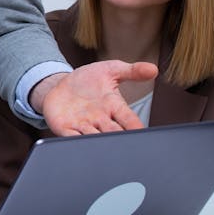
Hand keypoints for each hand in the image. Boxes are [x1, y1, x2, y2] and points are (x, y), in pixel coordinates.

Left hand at [38, 61, 157, 135]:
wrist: (60, 85)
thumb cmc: (89, 80)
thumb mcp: (111, 70)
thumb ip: (131, 71)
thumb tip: (153, 69)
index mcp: (114, 106)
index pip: (129, 118)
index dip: (134, 125)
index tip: (140, 130)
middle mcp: (100, 119)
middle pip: (114, 132)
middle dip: (119, 138)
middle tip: (123, 143)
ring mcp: (83, 124)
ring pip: (94, 137)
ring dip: (98, 142)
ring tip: (102, 145)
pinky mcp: (65, 127)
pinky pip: (71, 137)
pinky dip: (74, 140)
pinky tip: (77, 143)